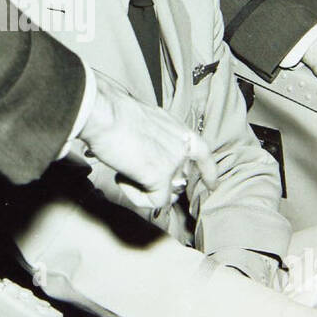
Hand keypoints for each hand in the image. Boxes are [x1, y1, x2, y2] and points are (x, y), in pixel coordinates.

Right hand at [77, 71, 218, 209]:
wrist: (104, 115)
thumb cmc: (113, 115)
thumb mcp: (143, 124)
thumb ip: (154, 142)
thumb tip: (147, 160)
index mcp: (178, 129)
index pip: (202, 153)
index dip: (208, 172)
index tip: (212, 185)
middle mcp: (181, 145)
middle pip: (180, 179)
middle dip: (160, 184)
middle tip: (133, 173)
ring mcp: (175, 161)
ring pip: (167, 193)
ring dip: (144, 189)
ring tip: (123, 171)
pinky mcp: (162, 176)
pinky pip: (156, 202)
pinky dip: (137, 197)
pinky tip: (122, 179)